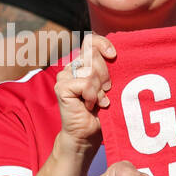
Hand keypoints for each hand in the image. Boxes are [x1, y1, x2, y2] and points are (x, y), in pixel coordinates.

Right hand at [54, 34, 115, 152]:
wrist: (88, 134)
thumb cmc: (101, 111)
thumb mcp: (109, 86)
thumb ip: (108, 69)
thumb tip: (114, 54)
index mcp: (85, 63)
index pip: (91, 41)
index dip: (103, 44)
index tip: (113, 56)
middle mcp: (73, 66)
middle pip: (93, 54)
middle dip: (105, 74)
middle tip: (106, 91)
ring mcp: (65, 76)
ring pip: (90, 71)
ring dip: (99, 89)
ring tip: (98, 101)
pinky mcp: (61, 87)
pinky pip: (84, 83)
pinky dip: (92, 96)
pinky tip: (89, 105)